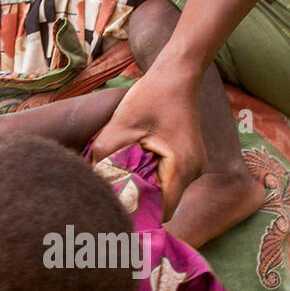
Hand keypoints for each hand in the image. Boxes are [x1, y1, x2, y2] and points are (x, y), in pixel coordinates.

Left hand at [91, 60, 207, 219]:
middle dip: (139, 201)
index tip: (119, 213)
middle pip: (163, 203)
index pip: (162, 212)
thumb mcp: (118, 129)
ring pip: (165, 191)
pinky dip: (152, 176)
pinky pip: (169, 178)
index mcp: (182, 167)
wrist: (175, 75)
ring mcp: (195, 166)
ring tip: (123, 175)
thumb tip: (94, 187)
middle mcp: (194, 171)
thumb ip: (105, 160)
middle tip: (114, 196)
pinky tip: (136, 163)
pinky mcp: (190, 160)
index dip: (140, 215)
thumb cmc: (149, 97)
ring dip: (144, 186)